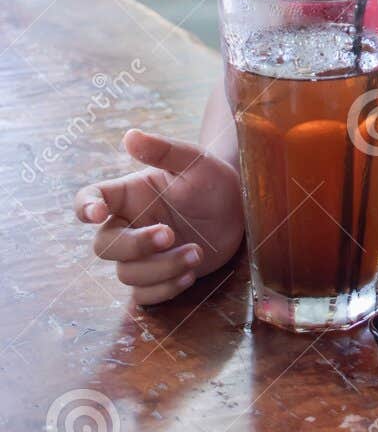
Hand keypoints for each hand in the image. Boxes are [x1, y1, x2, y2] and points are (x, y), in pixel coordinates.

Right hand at [74, 129, 244, 305]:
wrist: (239, 210)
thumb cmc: (213, 181)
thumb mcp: (193, 161)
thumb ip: (163, 150)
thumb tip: (130, 135)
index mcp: (128, 195)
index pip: (89, 200)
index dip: (85, 208)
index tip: (97, 213)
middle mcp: (130, 225)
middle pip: (105, 246)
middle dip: (136, 245)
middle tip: (171, 234)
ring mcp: (143, 254)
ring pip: (127, 274)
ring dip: (160, 268)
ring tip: (197, 254)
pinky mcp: (159, 276)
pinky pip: (144, 295)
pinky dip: (164, 290)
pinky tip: (189, 275)